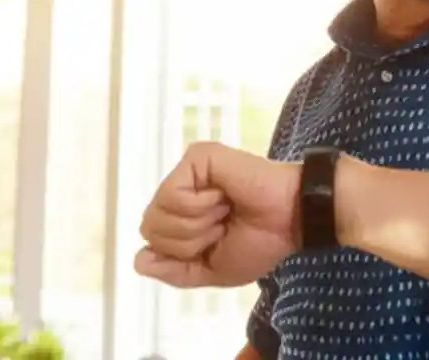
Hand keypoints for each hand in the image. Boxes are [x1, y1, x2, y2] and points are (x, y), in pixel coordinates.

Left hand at [135, 141, 300, 287]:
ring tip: (224, 210)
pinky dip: (199, 207)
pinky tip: (222, 197)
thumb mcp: (212, 271)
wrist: (290, 220)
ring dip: (197, 224)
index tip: (218, 241)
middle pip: (149, 229)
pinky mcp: (197, 157)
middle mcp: (182, 189)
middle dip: (188, 240)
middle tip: (222, 225)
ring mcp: (188, 171)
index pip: (152, 242)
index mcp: (183, 215)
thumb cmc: (260, 242)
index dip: (182, 253)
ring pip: (158, 214)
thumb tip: (139, 261)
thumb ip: (175, 271)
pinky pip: (173, 195)